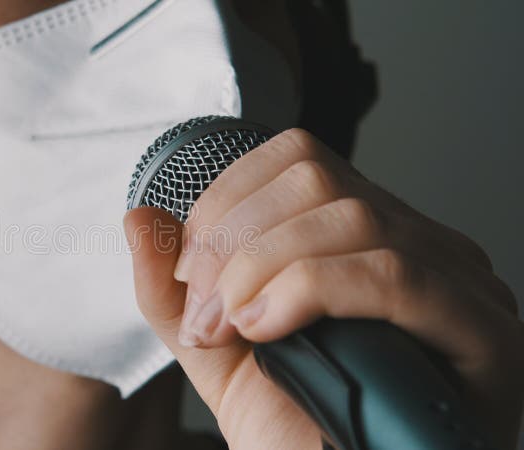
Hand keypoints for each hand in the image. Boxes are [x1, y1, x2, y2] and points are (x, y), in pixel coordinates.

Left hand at [123, 129, 523, 448]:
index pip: (296, 159)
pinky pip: (390, 273)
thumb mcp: (214, 351)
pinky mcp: (480, 330)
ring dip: (262, 269)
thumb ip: (173, 288)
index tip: (191, 273)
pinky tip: (270, 330)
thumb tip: (139, 218)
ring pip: (350, 217)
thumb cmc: (290, 426)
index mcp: (357, 238)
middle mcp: (414, 243)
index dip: (226, 201)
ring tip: (235, 329)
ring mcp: (454, 281)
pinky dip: (309, 290)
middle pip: (315, 179)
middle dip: (233, 242)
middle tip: (207, 313)